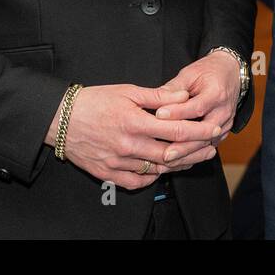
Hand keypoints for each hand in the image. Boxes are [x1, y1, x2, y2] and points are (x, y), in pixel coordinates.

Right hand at [46, 84, 218, 189]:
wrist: (60, 119)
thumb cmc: (94, 101)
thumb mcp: (127, 91)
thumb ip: (157, 96)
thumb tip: (183, 97)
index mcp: (134, 122)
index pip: (175, 130)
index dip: (198, 131)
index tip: (214, 130)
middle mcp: (128, 145)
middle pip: (170, 154)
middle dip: (195, 151)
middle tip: (211, 147)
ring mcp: (118, 162)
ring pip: (156, 169)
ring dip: (178, 165)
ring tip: (194, 158)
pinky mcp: (108, 174)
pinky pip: (137, 182)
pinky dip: (152, 178)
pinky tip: (162, 170)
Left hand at [151, 51, 241, 167]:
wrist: (231, 74)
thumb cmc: (208, 71)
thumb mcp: (190, 73)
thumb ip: (174, 88)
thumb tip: (155, 100)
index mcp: (216, 93)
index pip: (196, 107)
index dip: (177, 112)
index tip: (158, 116)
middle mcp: (224, 111)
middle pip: (204, 132)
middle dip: (184, 145)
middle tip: (164, 153)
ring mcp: (225, 123)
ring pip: (206, 144)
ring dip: (187, 154)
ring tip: (167, 162)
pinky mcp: (223, 132)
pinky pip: (208, 147)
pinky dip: (192, 155)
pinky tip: (177, 162)